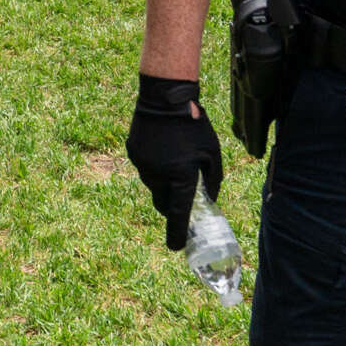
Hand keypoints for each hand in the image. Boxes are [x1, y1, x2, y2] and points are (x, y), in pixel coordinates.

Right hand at [126, 74, 223, 250]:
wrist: (165, 97)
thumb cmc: (194, 125)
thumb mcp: (212, 153)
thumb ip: (212, 181)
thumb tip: (209, 199)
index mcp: (180, 178)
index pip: (179, 215)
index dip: (177, 234)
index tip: (176, 248)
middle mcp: (158, 176)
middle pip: (163, 203)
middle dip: (172, 205)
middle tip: (182, 197)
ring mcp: (142, 165)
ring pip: (153, 186)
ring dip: (163, 183)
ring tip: (174, 160)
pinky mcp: (133, 153)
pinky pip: (145, 169)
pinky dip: (154, 166)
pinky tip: (163, 148)